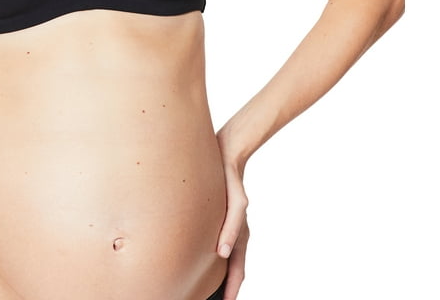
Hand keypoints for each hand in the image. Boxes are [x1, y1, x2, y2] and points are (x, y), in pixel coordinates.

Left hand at [215, 153, 248, 299]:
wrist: (227, 155)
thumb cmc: (233, 180)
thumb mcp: (236, 206)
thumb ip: (231, 229)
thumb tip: (222, 253)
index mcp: (240, 236)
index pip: (237, 272)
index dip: (231, 290)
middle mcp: (233, 235)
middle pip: (230, 269)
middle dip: (224, 286)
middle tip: (212, 299)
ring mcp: (225, 226)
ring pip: (222, 258)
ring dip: (216, 273)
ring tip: (205, 287)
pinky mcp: (215, 216)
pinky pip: (214, 242)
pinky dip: (210, 256)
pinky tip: (199, 257)